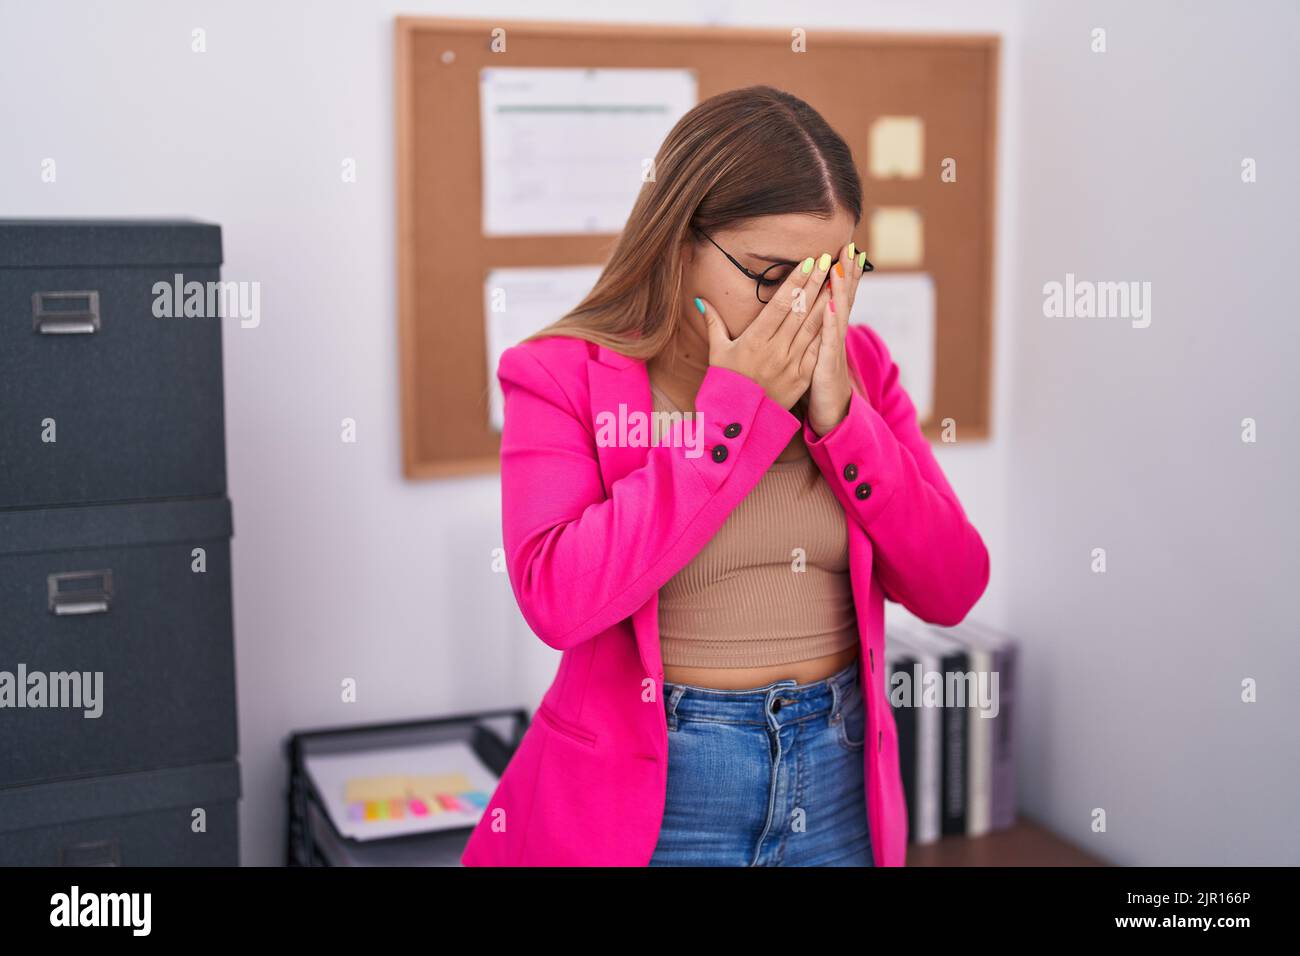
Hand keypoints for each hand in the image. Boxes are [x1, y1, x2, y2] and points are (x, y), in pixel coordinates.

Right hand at [696, 252, 833, 409]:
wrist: (739, 420)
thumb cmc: (726, 383)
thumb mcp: (717, 352)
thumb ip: (713, 323)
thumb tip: (699, 300)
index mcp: (755, 340)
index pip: (780, 304)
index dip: (796, 281)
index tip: (809, 262)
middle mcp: (775, 350)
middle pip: (800, 310)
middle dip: (816, 283)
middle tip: (829, 259)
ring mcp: (791, 364)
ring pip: (813, 326)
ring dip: (827, 300)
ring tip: (837, 279)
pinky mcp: (802, 377)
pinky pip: (817, 349)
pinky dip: (828, 329)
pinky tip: (837, 313)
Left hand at [807, 241, 866, 434]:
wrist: (831, 413)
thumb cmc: (816, 383)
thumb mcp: (812, 353)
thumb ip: (808, 333)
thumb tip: (800, 314)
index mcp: (828, 330)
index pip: (836, 295)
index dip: (840, 273)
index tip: (843, 249)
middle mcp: (835, 336)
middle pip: (843, 298)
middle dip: (847, 273)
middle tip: (851, 246)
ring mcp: (834, 349)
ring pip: (839, 314)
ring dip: (842, 290)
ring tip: (842, 266)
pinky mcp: (827, 364)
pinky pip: (830, 340)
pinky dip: (831, 321)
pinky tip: (832, 304)